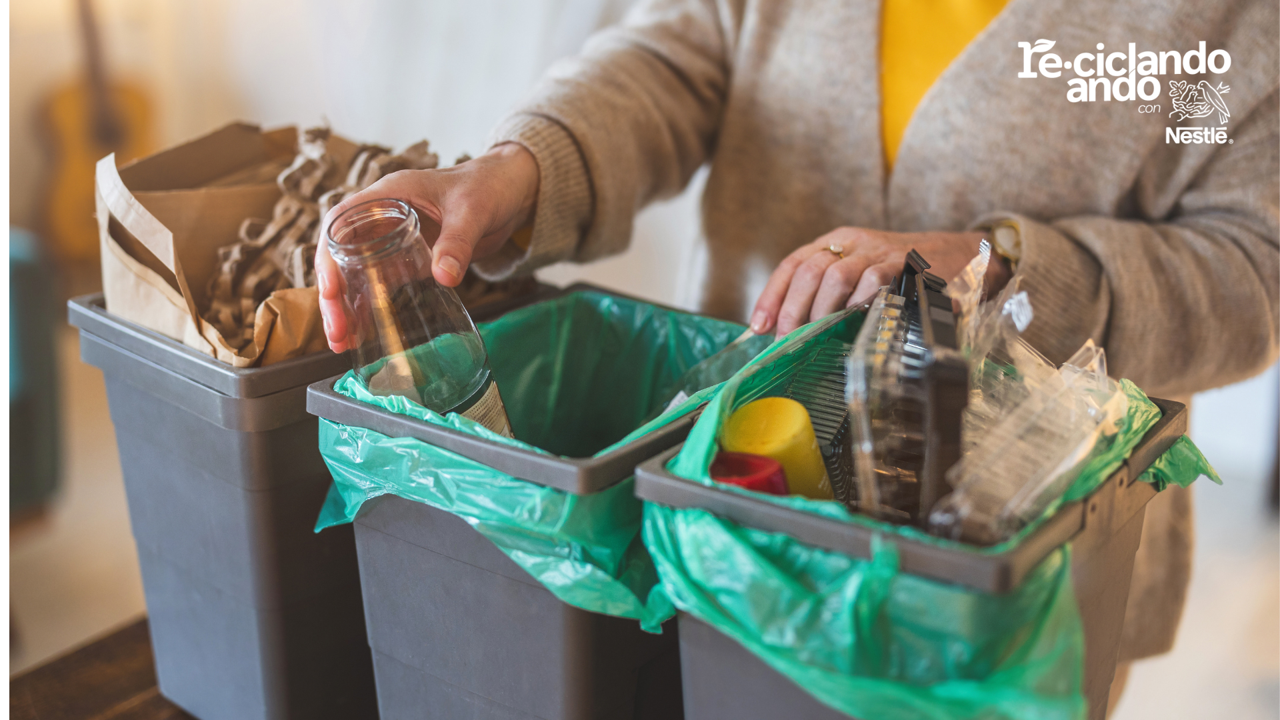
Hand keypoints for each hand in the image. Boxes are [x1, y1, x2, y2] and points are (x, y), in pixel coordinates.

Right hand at [315, 143, 539, 351]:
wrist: (510, 191)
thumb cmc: (488, 186)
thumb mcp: (473, 211)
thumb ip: (458, 241)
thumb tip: (443, 277)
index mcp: (388, 194)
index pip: (340, 222)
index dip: (328, 255)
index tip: (332, 289)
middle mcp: (382, 217)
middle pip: (340, 255)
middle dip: (333, 295)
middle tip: (338, 331)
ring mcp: (392, 239)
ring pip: (355, 273)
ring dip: (346, 306)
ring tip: (343, 342)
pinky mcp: (408, 258)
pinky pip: (380, 283)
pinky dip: (370, 307)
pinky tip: (365, 334)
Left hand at [750, 227, 1011, 336]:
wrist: (961, 255)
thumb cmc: (903, 273)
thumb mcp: (862, 273)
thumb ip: (830, 294)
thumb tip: (789, 332)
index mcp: (837, 241)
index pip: (793, 263)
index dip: (772, 295)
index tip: (759, 326)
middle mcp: (853, 242)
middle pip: (808, 269)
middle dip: (792, 308)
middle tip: (787, 338)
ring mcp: (879, 251)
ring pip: (835, 274)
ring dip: (821, 309)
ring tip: (817, 334)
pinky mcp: (905, 264)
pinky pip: (874, 279)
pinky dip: (859, 302)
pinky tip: (854, 320)